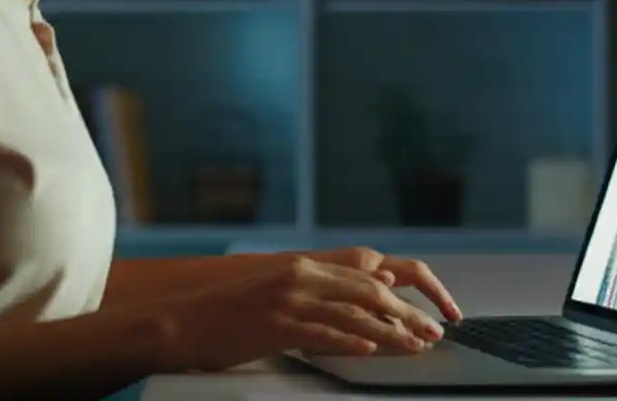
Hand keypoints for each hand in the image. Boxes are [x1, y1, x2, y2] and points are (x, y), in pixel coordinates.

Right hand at [157, 254, 445, 372]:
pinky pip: (322, 333)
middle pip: (368, 292)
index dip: (399, 296)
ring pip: (353, 314)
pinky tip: (371, 349)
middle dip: (406, 314)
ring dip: (391, 332)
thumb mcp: (275, 292)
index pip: (364, 277)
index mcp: (301, 267)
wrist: (185, 321)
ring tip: (416, 345)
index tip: (423, 312)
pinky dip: (351, 341)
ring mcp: (288, 301)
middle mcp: (299, 278)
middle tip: (431, 332)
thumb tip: (356, 303)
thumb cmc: (229, 313)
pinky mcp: (276, 326)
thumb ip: (314, 293)